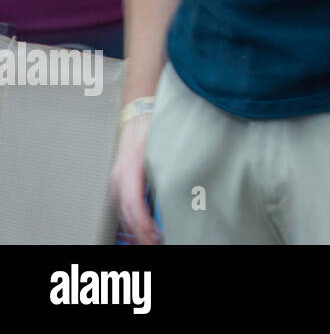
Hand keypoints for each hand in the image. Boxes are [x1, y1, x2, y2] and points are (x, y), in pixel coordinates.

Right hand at [111, 115, 160, 244]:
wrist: (138, 116)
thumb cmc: (152, 128)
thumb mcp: (162, 147)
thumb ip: (169, 168)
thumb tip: (182, 187)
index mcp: (129, 169)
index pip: (133, 203)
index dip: (143, 222)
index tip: (154, 234)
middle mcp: (120, 178)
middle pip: (127, 213)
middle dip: (140, 232)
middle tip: (155, 243)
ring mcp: (118, 181)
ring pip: (124, 213)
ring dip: (136, 230)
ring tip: (151, 241)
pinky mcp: (121, 183)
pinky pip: (124, 207)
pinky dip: (132, 221)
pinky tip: (142, 230)